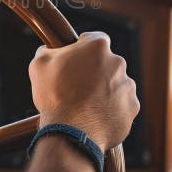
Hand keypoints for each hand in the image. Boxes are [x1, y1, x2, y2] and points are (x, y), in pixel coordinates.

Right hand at [28, 32, 139, 150]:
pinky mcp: (132, 108)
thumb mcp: (39, 65)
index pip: (93, 39)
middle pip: (106, 62)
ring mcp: (128, 86)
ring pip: (115, 84)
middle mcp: (118, 62)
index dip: (82, 49)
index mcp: (98, 46)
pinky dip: (110, 108)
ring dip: (103, 90)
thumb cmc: (55, 95)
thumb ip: (46, 50)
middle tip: (76, 86)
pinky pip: (121, 104)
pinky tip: (94, 116)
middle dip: (94, 71)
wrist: (72, 133)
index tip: (73, 61)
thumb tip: (48, 49)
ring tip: (84, 105)